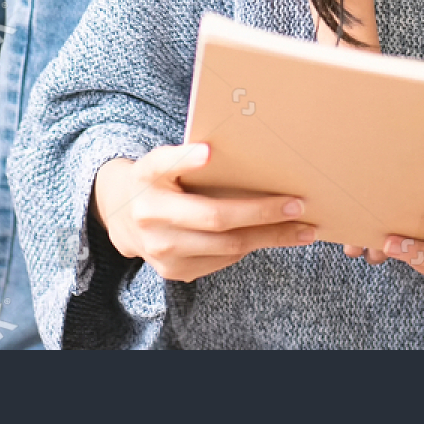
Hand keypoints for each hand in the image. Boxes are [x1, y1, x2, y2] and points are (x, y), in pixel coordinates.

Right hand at [92, 143, 314, 282]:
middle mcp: (151, 218)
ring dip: (269, 237)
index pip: (166, 166)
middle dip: (261, 214)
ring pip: (226, 247)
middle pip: (214, 219)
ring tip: (302, 229)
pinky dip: (251, 247)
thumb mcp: (160, 161)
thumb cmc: (156, 180)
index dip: (188, 160)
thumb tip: (221, 152)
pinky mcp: (174, 271)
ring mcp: (162, 251)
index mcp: (147, 179)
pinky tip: (275, 237)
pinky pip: (222, 260)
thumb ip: (184, 157)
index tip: (208, 152)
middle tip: (297, 205)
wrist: (121, 217)